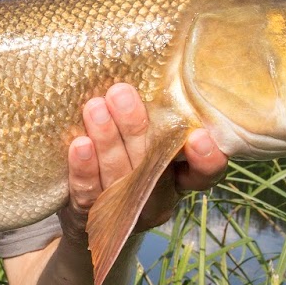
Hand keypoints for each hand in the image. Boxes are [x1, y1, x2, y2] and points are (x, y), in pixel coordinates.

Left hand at [67, 83, 227, 231]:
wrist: (91, 220)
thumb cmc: (126, 161)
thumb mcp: (148, 143)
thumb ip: (156, 118)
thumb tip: (147, 64)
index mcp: (180, 178)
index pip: (204, 174)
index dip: (206, 160)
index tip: (198, 137)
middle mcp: (158, 197)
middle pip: (152, 166)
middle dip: (135, 128)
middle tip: (121, 93)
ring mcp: (126, 211)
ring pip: (119, 176)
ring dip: (107, 140)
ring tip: (95, 107)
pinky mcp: (92, 215)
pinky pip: (89, 193)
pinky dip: (84, 168)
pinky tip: (78, 145)